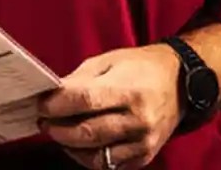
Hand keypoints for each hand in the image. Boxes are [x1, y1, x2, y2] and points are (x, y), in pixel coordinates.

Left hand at [38, 45, 182, 168]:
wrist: (180, 83)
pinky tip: (79, 144)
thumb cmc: (140, 68)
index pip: (84, 100)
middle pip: (87, 132)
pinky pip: (108, 165)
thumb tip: (51, 95)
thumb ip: (79, 79)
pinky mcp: (144, 157)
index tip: (40, 104)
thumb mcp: (109, 61)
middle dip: (58, 128)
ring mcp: (143, 142)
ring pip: (95, 155)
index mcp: (129, 89)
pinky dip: (88, 157)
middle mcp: (138, 119)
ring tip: (59, 133)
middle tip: (44, 122)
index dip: (56, 105)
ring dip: (70, 146)